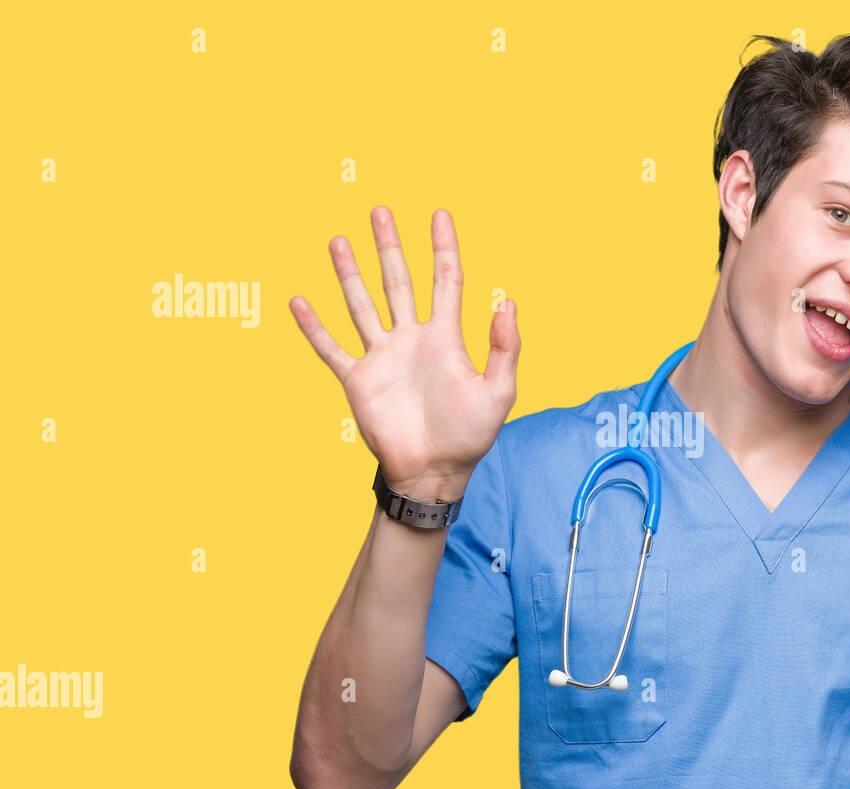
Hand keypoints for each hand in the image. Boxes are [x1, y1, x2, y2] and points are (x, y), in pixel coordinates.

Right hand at [290, 206, 519, 500]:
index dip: (444, 248)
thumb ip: (504, 349)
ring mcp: (383, 357)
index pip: (446, 281)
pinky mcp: (358, 380)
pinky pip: (331, 348)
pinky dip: (314, 327)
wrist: (433, 473)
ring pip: (362, 305)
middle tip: (380, 211)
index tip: (440, 214)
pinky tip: (299, 301)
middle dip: (390, 247)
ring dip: (350, 274)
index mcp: (446, 338)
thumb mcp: (498, 392)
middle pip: (399, 282)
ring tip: (338, 241)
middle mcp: (412, 340)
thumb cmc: (470, 437)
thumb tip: (507, 302)